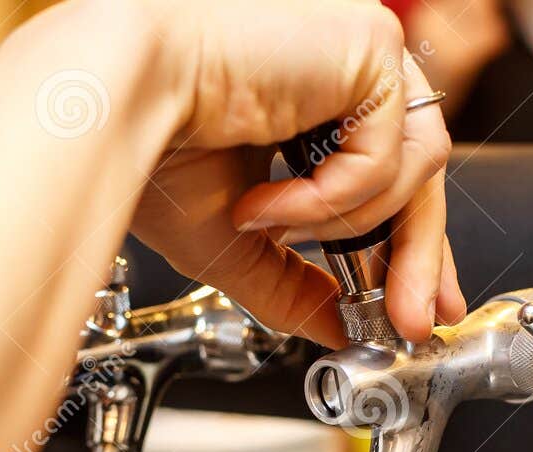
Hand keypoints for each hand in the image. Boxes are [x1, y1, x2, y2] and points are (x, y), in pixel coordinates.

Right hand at [129, 0, 467, 346]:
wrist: (112, 98)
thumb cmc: (148, 141)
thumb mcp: (235, 239)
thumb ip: (294, 284)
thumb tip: (338, 328)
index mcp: (314, 96)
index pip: (391, 173)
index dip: (411, 244)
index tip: (415, 302)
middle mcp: (343, 65)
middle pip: (420, 171)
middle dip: (417, 258)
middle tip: (407, 320)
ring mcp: (360, 47)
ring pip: (415, 166)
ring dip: (346, 222)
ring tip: (273, 226)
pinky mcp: (368, 43)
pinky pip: (385, 154)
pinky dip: (330, 199)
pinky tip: (266, 201)